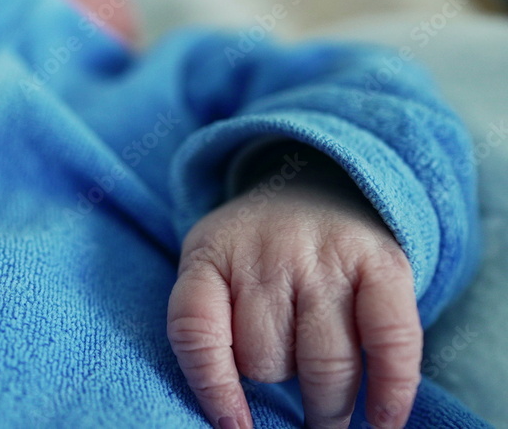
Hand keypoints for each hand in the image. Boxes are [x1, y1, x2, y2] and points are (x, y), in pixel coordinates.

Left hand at [167, 156, 420, 427]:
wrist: (313, 183)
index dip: (212, 388)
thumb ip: (208, 326)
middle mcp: (268, 253)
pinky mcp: (384, 264)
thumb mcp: (210, 267)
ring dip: (324, 402)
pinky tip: (382, 420)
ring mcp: (327, 257)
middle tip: (281, 382)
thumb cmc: (252, 253)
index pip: (196, 329)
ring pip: (322, 362)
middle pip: (264, 356)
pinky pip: (391, 341)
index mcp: (211, 254)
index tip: (234, 427)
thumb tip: (232, 420)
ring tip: (324, 418)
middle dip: (272, 378)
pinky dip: (390, 389)